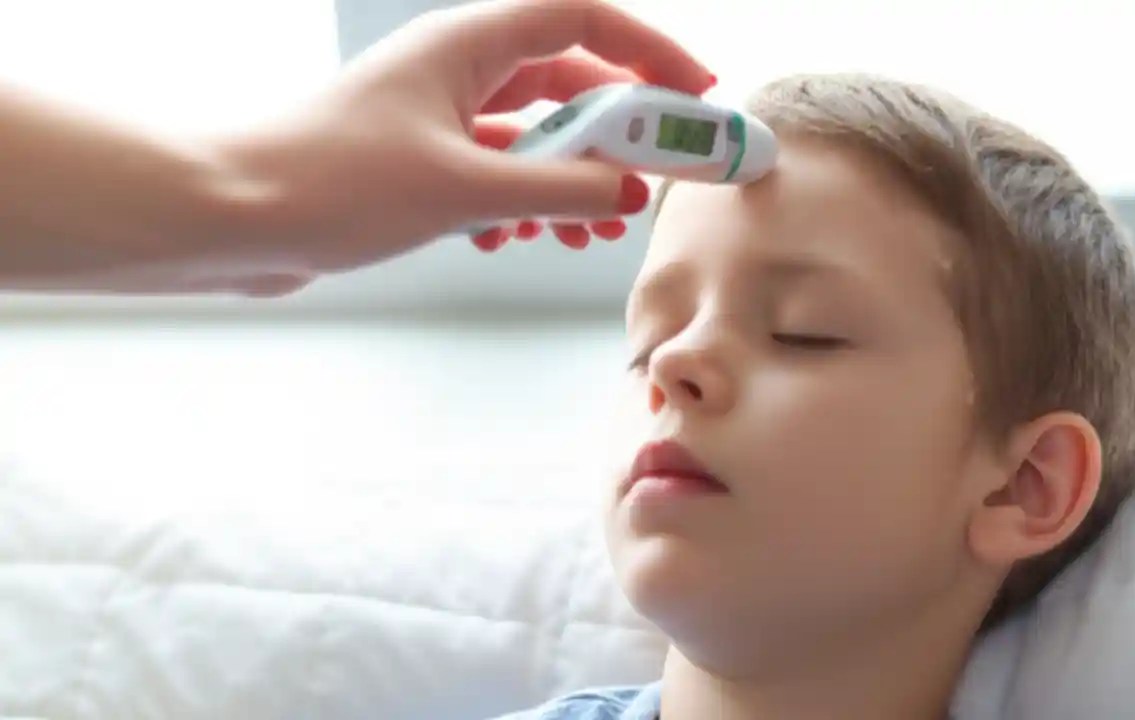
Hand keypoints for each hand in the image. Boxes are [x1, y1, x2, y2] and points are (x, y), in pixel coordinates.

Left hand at [216, 0, 715, 276]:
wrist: (230, 215)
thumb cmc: (330, 182)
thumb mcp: (463, 189)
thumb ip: (557, 189)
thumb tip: (626, 190)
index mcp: (467, 46)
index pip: (582, 20)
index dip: (648, 51)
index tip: (694, 94)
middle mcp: (456, 71)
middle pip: (566, 83)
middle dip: (615, 136)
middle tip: (657, 180)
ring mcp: (435, 117)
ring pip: (532, 137)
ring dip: (568, 181)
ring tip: (590, 231)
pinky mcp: (416, 162)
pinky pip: (493, 173)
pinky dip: (517, 204)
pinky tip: (512, 240)